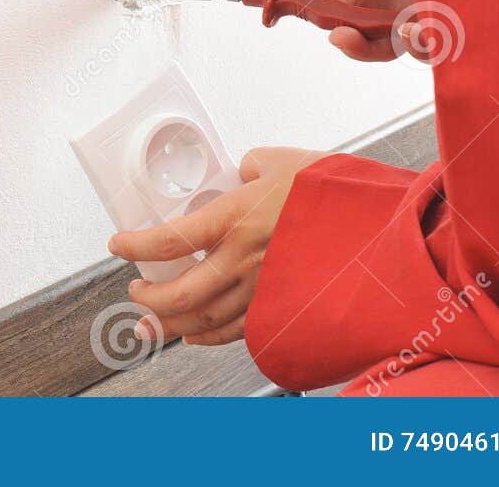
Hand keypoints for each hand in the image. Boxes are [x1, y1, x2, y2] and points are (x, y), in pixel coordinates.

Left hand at [107, 146, 326, 345]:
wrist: (380, 224)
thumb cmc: (334, 190)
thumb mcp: (280, 160)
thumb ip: (250, 165)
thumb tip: (242, 170)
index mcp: (236, 217)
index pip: (170, 239)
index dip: (136, 245)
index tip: (118, 245)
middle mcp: (245, 259)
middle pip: (182, 294)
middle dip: (150, 297)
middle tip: (135, 289)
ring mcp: (264, 288)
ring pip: (206, 320)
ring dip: (171, 326)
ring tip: (149, 324)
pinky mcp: (281, 305)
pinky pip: (237, 331)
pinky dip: (209, 338)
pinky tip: (195, 337)